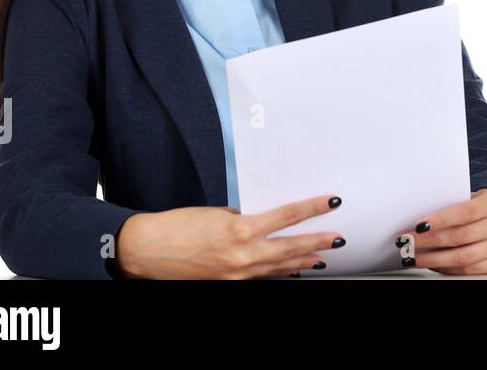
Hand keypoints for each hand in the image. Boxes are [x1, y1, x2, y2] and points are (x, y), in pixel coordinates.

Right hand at [116, 194, 346, 278]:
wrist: (147, 250)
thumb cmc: (178, 226)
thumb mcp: (218, 213)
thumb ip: (244, 218)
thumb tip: (263, 221)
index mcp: (240, 230)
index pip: (287, 216)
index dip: (313, 209)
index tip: (331, 202)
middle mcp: (242, 255)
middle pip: (291, 247)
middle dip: (318, 241)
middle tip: (339, 237)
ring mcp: (237, 274)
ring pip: (279, 267)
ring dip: (303, 261)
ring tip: (322, 256)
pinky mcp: (229, 284)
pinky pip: (262, 277)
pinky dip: (279, 272)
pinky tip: (291, 270)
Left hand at [400, 188, 486, 274]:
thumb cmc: (480, 207)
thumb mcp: (472, 198)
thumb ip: (452, 206)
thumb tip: (419, 223)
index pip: (466, 212)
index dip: (441, 220)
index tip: (418, 226)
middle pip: (461, 237)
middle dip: (430, 242)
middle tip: (409, 243)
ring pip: (463, 258)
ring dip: (433, 259)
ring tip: (414, 257)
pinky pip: (468, 270)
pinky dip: (447, 268)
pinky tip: (432, 263)